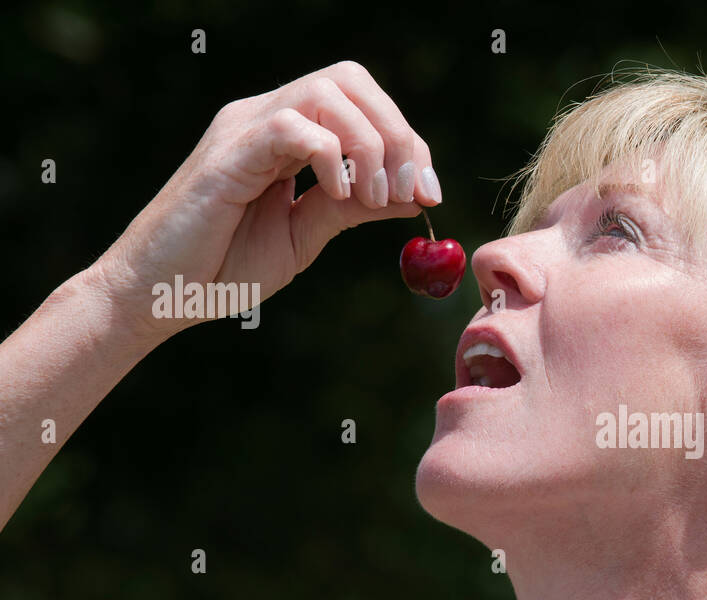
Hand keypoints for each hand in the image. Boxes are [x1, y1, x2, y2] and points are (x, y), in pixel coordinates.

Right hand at [93, 60, 439, 336]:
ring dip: (371, 144)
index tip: (430, 192)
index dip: (407, 140)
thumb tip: (413, 195)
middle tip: (412, 190)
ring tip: (377, 198)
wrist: (162, 296)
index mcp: (286, 135)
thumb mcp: (305, 235)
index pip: (361, 104)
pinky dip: (331, 154)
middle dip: (398, 133)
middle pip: (351, 82)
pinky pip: (291, 125)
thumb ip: (351, 208)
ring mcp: (243, 129)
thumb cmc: (224, 268)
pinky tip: (340, 194)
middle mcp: (265, 118)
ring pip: (328, 92)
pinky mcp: (227, 155)